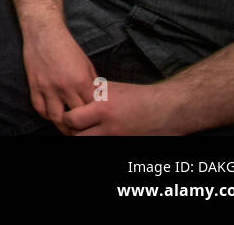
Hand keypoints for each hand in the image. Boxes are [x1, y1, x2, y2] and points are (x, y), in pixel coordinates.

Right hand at [21, 24, 96, 132]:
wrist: (43, 32)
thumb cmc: (67, 46)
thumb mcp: (87, 64)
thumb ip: (93, 84)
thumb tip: (98, 101)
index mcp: (82, 81)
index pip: (92, 110)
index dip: (95, 118)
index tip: (96, 122)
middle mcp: (65, 87)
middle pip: (75, 118)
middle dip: (80, 126)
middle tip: (83, 129)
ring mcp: (48, 87)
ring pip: (56, 118)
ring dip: (62, 125)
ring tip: (67, 128)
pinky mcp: (34, 85)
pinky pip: (39, 108)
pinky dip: (46, 115)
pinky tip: (52, 114)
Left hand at [61, 81, 177, 135]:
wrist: (166, 109)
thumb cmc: (137, 96)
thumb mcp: (111, 88)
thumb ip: (90, 95)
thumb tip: (71, 97)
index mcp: (102, 106)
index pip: (71, 119)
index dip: (67, 118)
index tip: (69, 114)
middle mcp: (108, 125)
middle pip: (77, 136)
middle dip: (74, 131)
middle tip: (76, 126)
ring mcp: (117, 137)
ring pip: (89, 143)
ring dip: (86, 137)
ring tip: (89, 130)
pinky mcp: (124, 144)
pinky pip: (104, 145)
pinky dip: (100, 140)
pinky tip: (101, 134)